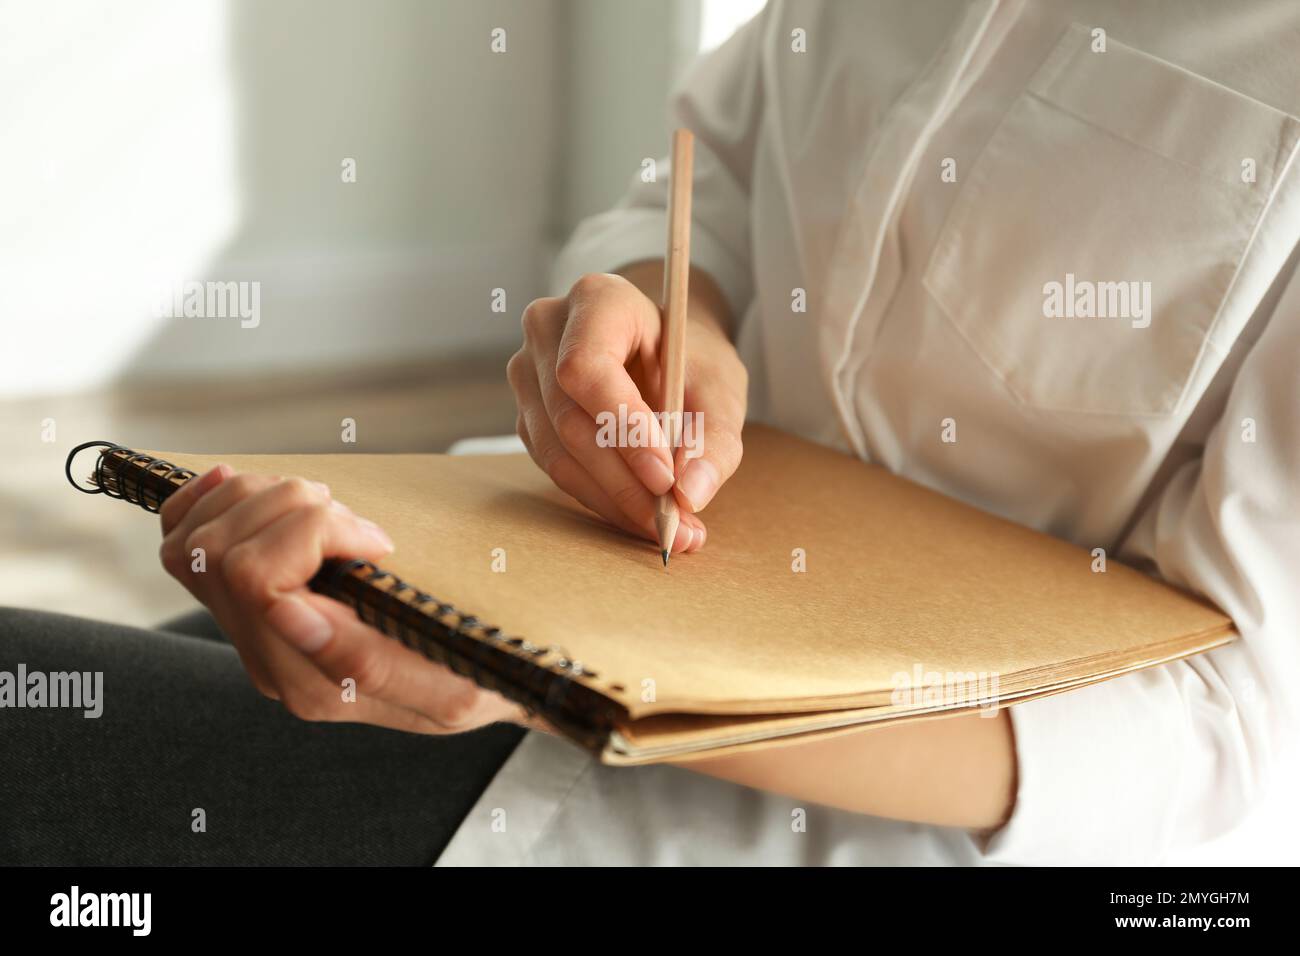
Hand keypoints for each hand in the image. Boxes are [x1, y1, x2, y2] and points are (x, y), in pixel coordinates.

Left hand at [158, 467, 528, 732]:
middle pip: (219, 551)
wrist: (465, 680)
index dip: (313, 532)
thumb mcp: (453, 686)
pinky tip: (243, 486)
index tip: (380, 542)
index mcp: (309, 683)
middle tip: (358, 523)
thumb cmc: (472, 680)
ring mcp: (244, 630)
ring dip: (263, 499)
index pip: (255, 579)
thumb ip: (371, 662)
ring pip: (195, 540)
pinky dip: (206, 500)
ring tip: (329, 512)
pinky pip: (180, 540)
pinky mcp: (240, 599)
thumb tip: (289, 612)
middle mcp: (264, 660)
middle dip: (293, 508)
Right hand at [507, 266, 746, 551]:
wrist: (664, 353)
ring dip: (614, 500)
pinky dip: (601, 499)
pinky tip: (641, 516)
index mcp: (597, 300)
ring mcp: (528, 374)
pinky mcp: (529, 416)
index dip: (623, 426)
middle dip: (625, 480)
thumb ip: (713, 438)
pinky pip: (556, 467)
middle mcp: (547, 331)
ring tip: (670, 530)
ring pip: (558, 451)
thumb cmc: (692, 360)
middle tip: (675, 521)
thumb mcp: (720, 388)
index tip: (666, 476)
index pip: (586, 368)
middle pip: (570, 419)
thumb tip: (691, 493)